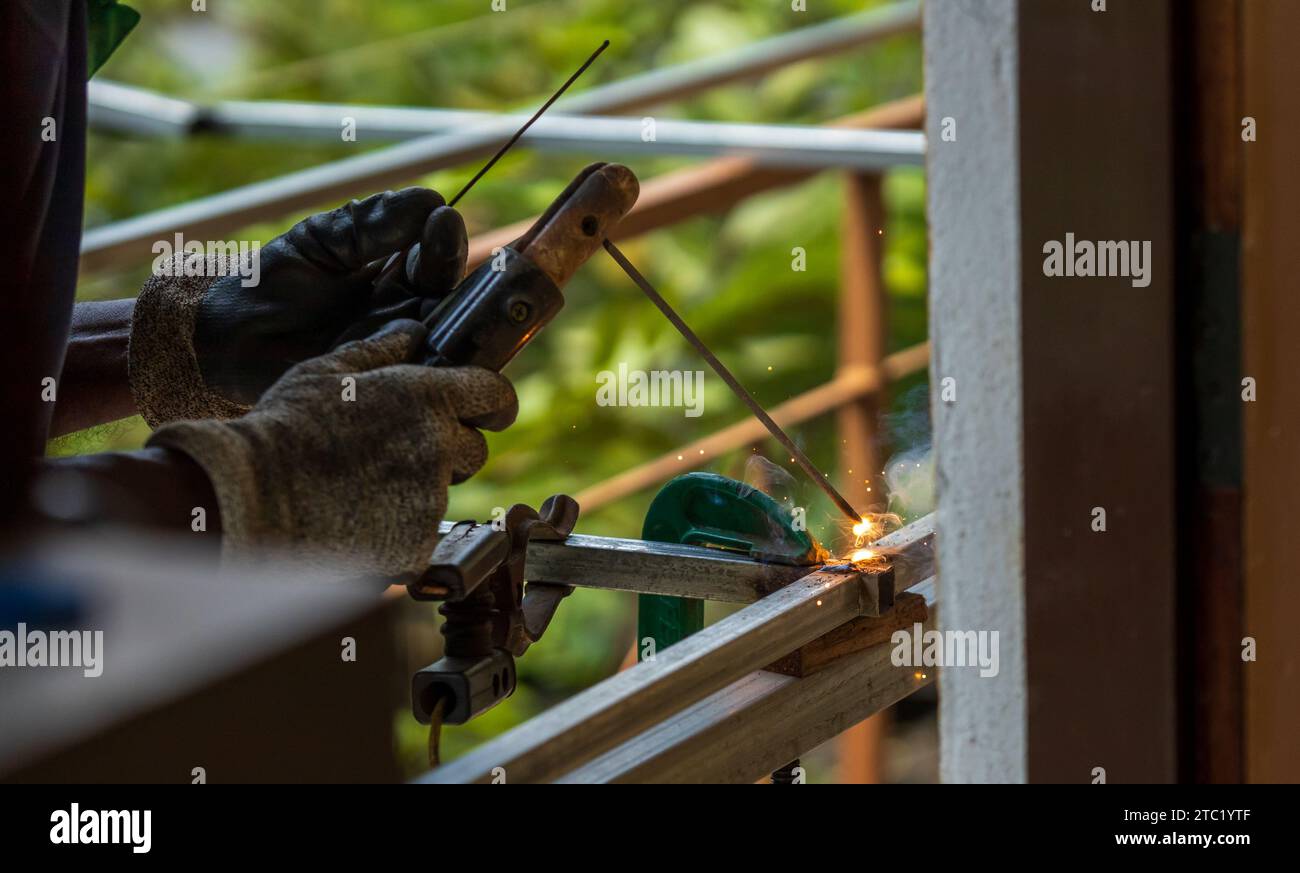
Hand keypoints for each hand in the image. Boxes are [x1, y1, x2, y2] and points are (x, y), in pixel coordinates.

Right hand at [148, 320, 516, 578]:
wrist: (250, 499)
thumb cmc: (282, 427)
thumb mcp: (326, 372)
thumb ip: (379, 350)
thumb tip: (415, 331)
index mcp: (425, 397)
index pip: (495, 394)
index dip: (495, 402)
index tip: (490, 410)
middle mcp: (438, 445)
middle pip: (474, 448)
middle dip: (450, 448)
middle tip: (400, 452)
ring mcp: (430, 498)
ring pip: (443, 491)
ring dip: (417, 487)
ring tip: (361, 486)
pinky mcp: (417, 543)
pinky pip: (421, 531)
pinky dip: (399, 528)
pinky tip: (356, 519)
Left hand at [193, 187, 467, 404]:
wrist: (227, 340)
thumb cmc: (272, 284)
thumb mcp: (322, 240)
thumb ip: (375, 222)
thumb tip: (436, 204)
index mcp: (401, 276)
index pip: (442, 260)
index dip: (446, 245)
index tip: (440, 227)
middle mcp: (410, 316)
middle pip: (459, 305)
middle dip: (461, 293)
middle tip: (442, 277)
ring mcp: (402, 357)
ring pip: (452, 348)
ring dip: (450, 338)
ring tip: (433, 325)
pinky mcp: (389, 395)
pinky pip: (425, 387)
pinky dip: (428, 376)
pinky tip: (415, 364)